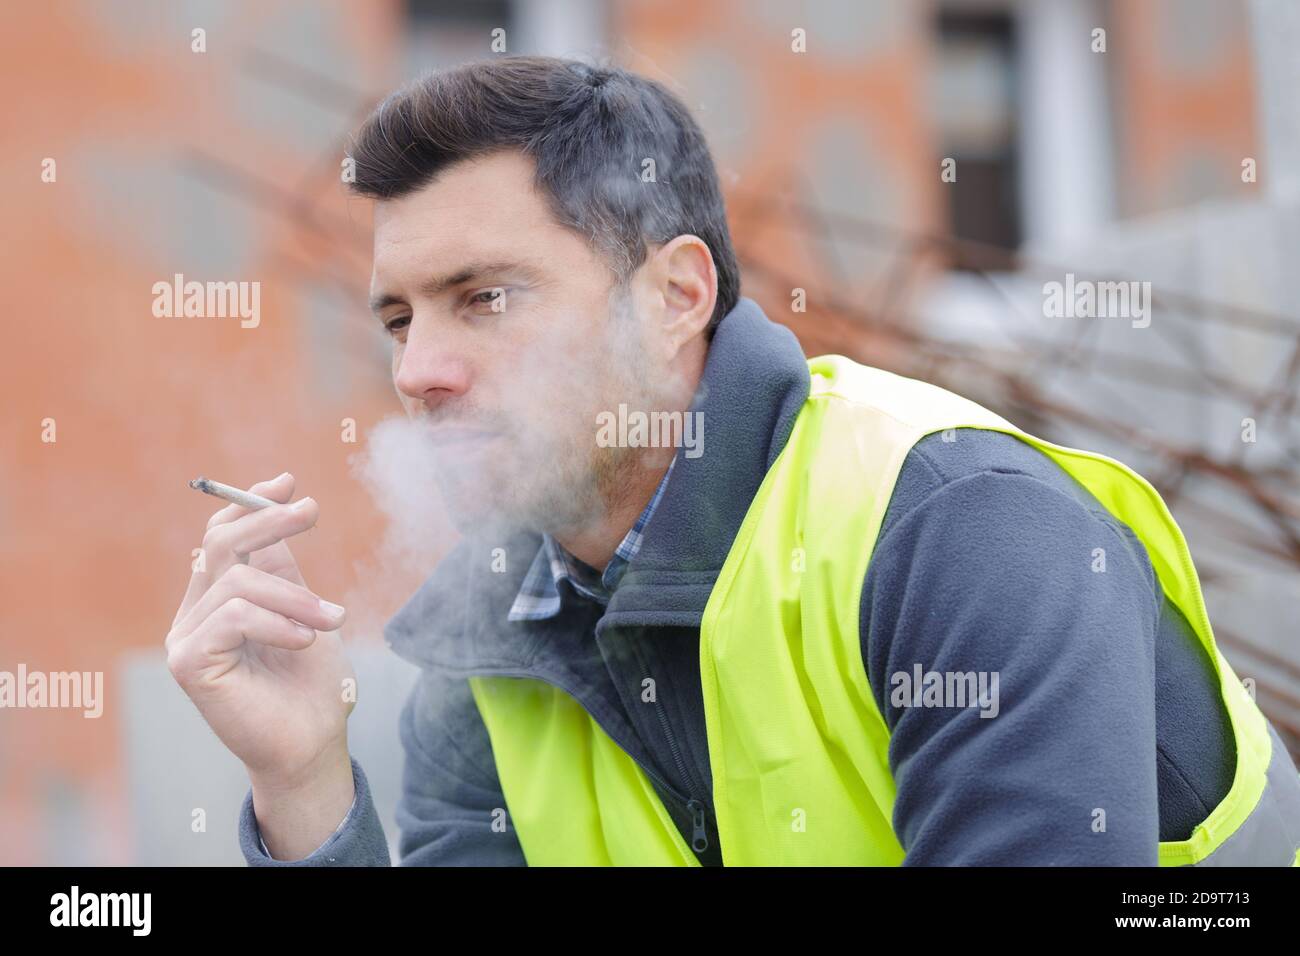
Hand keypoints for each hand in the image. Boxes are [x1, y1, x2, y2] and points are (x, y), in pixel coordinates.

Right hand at [166, 472, 355, 796]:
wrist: (312, 742)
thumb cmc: (311, 682)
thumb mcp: (302, 607)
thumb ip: (280, 565)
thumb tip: (276, 496)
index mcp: (219, 598)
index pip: (221, 537)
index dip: (250, 504)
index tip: (288, 483)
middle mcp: (195, 614)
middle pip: (219, 543)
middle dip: (268, 521)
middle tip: (310, 511)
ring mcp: (185, 638)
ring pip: (238, 582)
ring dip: (296, 596)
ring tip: (333, 620)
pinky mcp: (188, 663)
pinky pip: (233, 616)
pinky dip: (276, 622)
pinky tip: (304, 640)